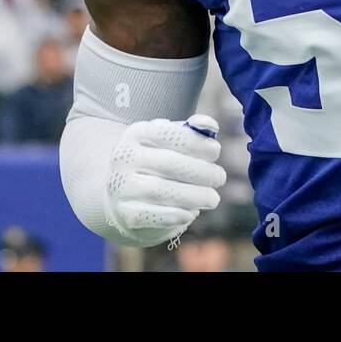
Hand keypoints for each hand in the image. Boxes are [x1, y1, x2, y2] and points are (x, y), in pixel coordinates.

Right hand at [104, 114, 225, 245]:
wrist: (122, 190)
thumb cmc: (156, 160)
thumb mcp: (170, 141)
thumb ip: (192, 130)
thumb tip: (211, 126)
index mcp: (137, 133)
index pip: (169, 134)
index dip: (196, 143)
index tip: (215, 151)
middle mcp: (124, 157)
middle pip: (169, 163)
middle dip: (201, 172)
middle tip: (220, 178)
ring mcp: (120, 186)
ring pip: (162, 190)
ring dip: (194, 196)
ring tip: (213, 199)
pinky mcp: (123, 212)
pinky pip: (150, 215)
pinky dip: (174, 215)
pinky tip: (191, 214)